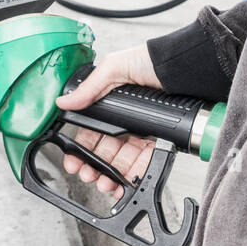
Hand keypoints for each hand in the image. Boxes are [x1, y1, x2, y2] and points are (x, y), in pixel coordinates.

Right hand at [55, 45, 161, 199]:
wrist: (183, 67)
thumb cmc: (150, 61)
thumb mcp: (114, 67)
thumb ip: (89, 87)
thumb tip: (63, 101)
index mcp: (110, 106)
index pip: (90, 133)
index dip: (80, 149)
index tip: (73, 162)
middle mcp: (124, 122)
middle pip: (104, 152)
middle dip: (93, 168)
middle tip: (87, 175)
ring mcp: (141, 134)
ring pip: (121, 162)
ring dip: (109, 176)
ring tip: (104, 183)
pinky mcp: (158, 142)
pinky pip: (143, 164)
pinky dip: (133, 177)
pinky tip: (123, 184)